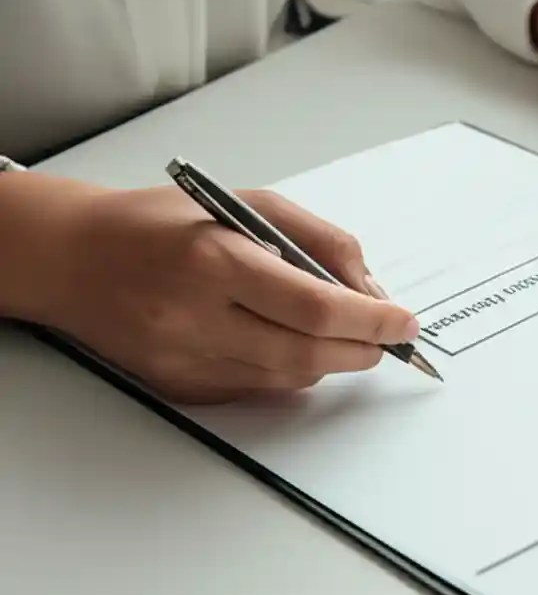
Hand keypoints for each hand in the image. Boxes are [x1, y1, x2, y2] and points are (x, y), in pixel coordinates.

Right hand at [46, 186, 418, 403]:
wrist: (75, 258)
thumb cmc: (165, 223)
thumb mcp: (249, 204)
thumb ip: (320, 242)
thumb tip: (371, 289)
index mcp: (216, 262)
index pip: (318, 309)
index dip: (373, 321)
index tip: (404, 322)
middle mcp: (196, 318)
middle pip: (309, 355)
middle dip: (363, 349)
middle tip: (386, 336)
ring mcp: (185, 360)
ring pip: (289, 378)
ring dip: (329, 359)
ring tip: (338, 332)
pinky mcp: (179, 387)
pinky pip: (257, 390)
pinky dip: (288, 369)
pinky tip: (285, 341)